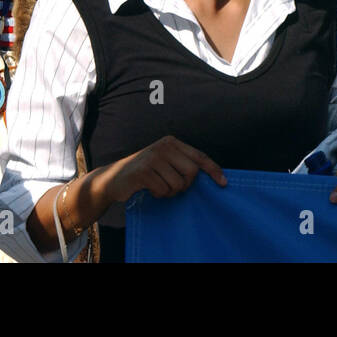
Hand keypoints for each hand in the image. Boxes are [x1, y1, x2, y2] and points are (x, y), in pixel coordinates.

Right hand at [96, 135, 226, 204]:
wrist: (112, 179)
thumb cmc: (144, 173)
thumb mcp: (164, 162)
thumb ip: (182, 164)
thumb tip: (208, 176)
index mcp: (172, 142)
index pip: (199, 156)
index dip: (213, 170)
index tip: (223, 183)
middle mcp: (164, 146)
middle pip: (192, 172)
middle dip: (185, 185)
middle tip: (172, 187)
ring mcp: (153, 158)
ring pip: (178, 184)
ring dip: (169, 192)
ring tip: (158, 187)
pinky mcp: (143, 171)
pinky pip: (163, 190)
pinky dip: (158, 194)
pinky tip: (148, 189)